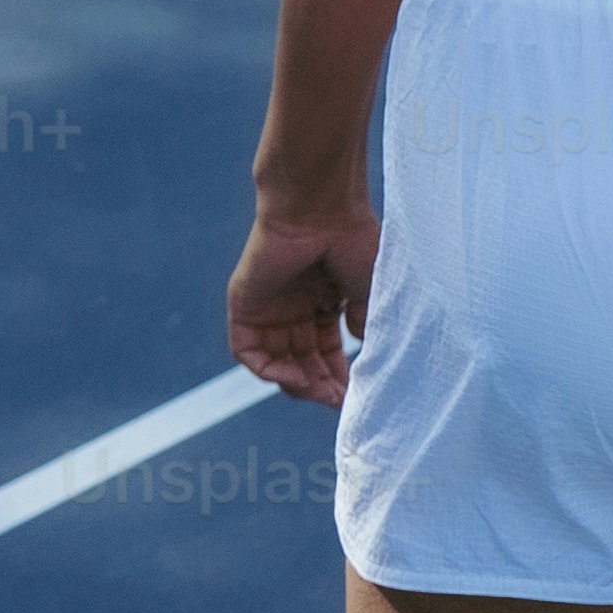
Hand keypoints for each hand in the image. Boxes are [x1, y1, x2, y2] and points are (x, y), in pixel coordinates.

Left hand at [226, 203, 376, 405]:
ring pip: (276, 361)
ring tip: (320, 393)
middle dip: (319, 384)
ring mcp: (267, 307)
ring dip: (297, 383)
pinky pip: (247, 351)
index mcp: (322, 300)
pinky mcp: (243, 305)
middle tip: (339, 402)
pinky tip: (295, 377)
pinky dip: (269, 370)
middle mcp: (293, 306)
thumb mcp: (369, 289)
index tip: (355, 395)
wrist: (320, 210)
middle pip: (301, 360)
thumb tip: (362, 350)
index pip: (325, 351)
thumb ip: (363, 322)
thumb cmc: (351, 239)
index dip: (338, 375)